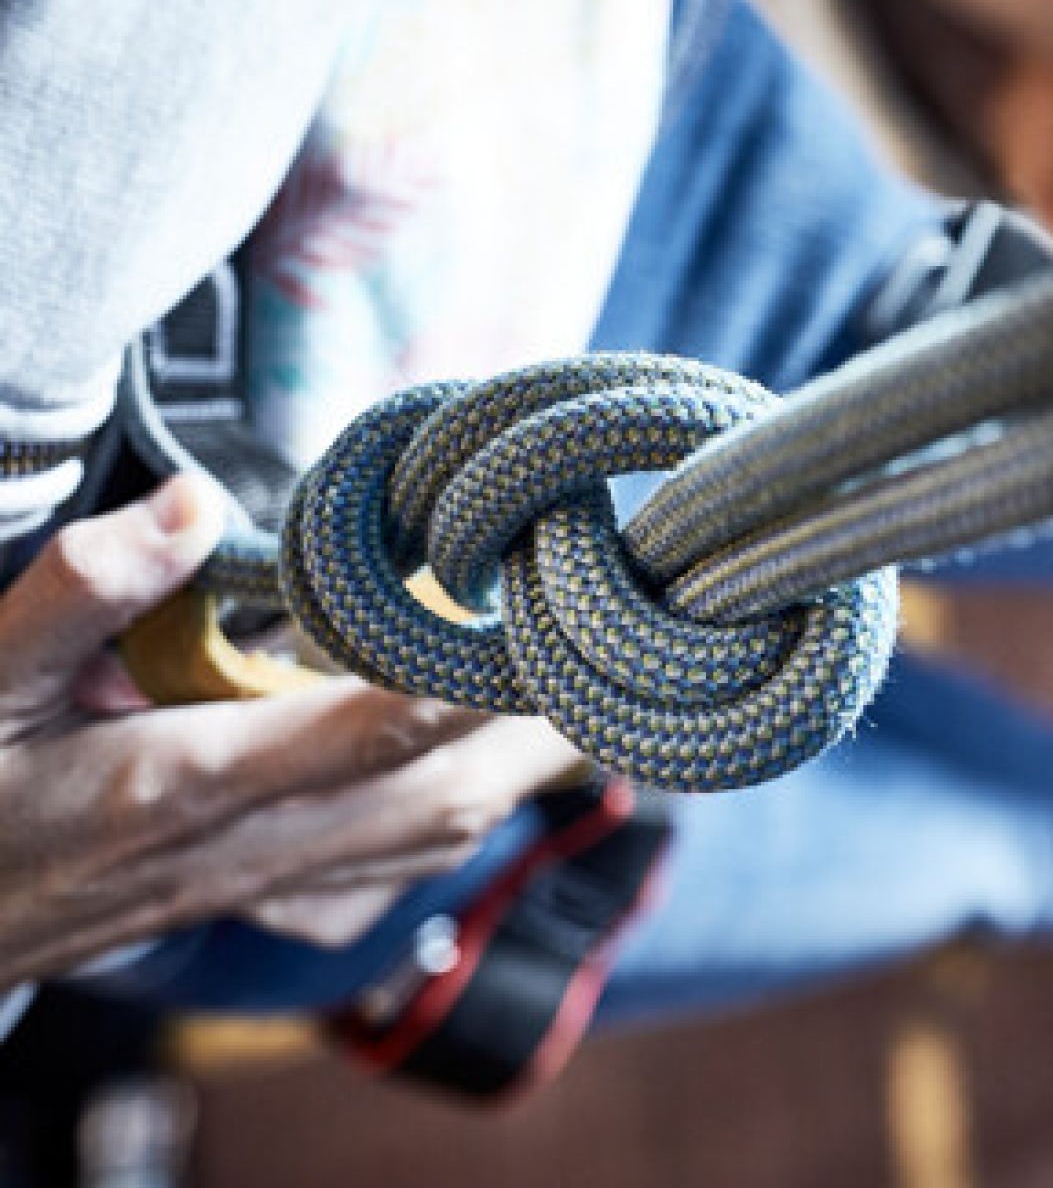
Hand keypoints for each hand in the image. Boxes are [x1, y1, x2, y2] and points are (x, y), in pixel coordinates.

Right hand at [0, 476, 583, 982]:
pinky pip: (392, 867)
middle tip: (626, 663)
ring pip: (430, 837)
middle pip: (438, 792)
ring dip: (523, 777)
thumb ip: (77, 589)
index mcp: (186, 781)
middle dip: (541, 734)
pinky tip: (499, 781)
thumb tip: (195, 502)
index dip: (475, 678)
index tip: (555, 618)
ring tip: (605, 708)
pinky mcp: (264, 898)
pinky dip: (463, 818)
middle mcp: (251, 843)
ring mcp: (264, 883)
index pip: (368, 726)